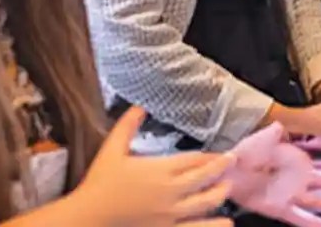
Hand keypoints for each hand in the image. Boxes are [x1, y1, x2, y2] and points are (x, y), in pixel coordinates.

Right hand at [64, 106, 234, 226]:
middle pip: (205, 179)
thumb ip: (127, 125)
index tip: (224, 153)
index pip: (195, 160)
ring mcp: (170, 214)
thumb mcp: (112, 149)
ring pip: (206, 204)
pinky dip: (213, 226)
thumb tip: (140, 105)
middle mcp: (170, 192)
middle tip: (232, 162)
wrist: (88, 217)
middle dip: (222, 169)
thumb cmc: (99, 183)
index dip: (212, 157)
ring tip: (229, 188)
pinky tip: (226, 224)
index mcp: (161, 170)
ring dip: (221, 194)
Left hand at [226, 122, 320, 226]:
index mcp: (300, 163)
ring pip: (318, 201)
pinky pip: (297, 216)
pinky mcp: (279, 207)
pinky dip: (309, 220)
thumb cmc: (245, 153)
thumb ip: (277, 133)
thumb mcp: (265, 137)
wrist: (229, 170)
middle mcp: (299, 180)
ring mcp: (290, 194)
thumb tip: (281, 126)